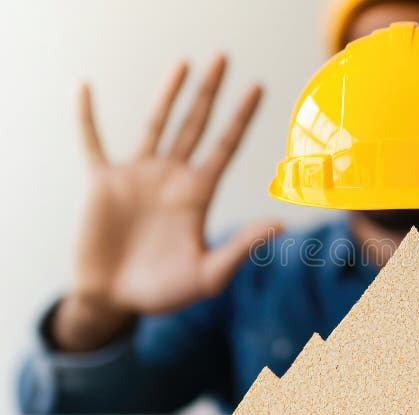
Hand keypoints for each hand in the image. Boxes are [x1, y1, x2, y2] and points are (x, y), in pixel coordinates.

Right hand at [54, 56, 281, 350]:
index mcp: (199, 194)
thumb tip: (281, 224)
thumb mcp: (207, 275)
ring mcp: (139, 176)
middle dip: (210, 92)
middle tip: (223, 57)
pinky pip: (93, 143)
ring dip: (168, 94)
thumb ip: (241, 248)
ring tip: (184, 63)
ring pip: (157, 124)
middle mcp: (173, 177)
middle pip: (196, 125)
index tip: (258, 87)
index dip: (241, 117)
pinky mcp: (104, 182)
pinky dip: (87, 118)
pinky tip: (86, 89)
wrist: (116, 300)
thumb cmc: (164, 291)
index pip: (226, 147)